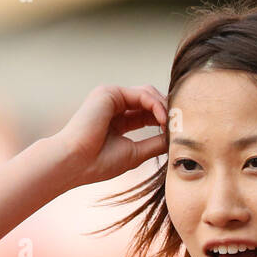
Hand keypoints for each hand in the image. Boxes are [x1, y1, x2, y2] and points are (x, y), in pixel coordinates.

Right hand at [52, 84, 168, 187]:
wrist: (74, 163)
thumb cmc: (99, 163)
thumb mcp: (135, 153)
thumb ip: (154, 144)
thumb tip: (177, 139)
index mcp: (117, 121)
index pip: (147, 114)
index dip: (164, 121)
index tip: (179, 133)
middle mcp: (113, 106)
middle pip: (149, 100)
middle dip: (167, 111)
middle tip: (182, 125)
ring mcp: (110, 97)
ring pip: (148, 94)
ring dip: (164, 108)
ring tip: (172, 125)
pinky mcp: (109, 92)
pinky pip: (141, 94)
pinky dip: (156, 105)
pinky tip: (163, 119)